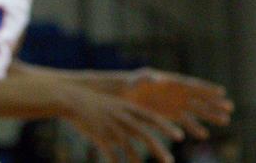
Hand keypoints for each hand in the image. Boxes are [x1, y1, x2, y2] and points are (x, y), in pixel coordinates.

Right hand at [61, 84, 185, 162]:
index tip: (180, 136)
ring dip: (137, 161)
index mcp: (130, 109)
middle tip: (169, 162)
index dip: (167, 127)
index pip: (154, 118)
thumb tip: (145, 130)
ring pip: (128, 147)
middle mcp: (124, 118)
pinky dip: (116, 162)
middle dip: (158, 149)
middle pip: (145, 135)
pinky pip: (110, 153)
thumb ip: (132, 118)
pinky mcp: (98, 135)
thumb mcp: (119, 106)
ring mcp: (111, 127)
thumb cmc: (99, 104)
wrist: (75, 99)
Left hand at [121, 70, 232, 140]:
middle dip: (215, 104)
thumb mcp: (139, 80)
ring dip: (211, 116)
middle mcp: (180, 94)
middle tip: (230, 109)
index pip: (195, 86)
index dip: (208, 89)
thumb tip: (157, 80)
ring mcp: (178, 106)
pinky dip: (194, 128)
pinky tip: (204, 135)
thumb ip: (148, 79)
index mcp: (176, 82)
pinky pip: (186, 123)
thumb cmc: (133, 84)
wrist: (126, 97)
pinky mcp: (172, 117)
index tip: (222, 92)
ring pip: (198, 112)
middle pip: (201, 99)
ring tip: (225, 121)